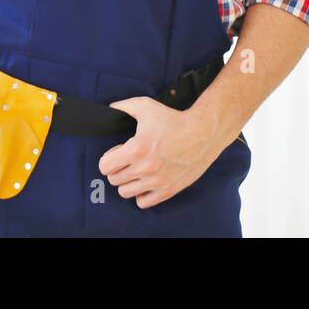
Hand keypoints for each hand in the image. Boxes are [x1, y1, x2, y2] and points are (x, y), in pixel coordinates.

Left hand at [99, 97, 231, 208]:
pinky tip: (146, 181)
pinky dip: (141, 194)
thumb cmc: (174, 119)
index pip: (105, 166)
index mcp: (137, 149)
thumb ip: (123, 107)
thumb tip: (109, 110)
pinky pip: (143, 202)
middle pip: (114, 179)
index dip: (108, 157)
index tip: (118, 152)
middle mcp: (145, 168)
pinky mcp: (168, 190)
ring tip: (137, 170)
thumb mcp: (146, 106)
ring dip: (128, 181)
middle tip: (128, 159)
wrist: (203, 133)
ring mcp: (157, 181)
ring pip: (125, 192)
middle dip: (117, 168)